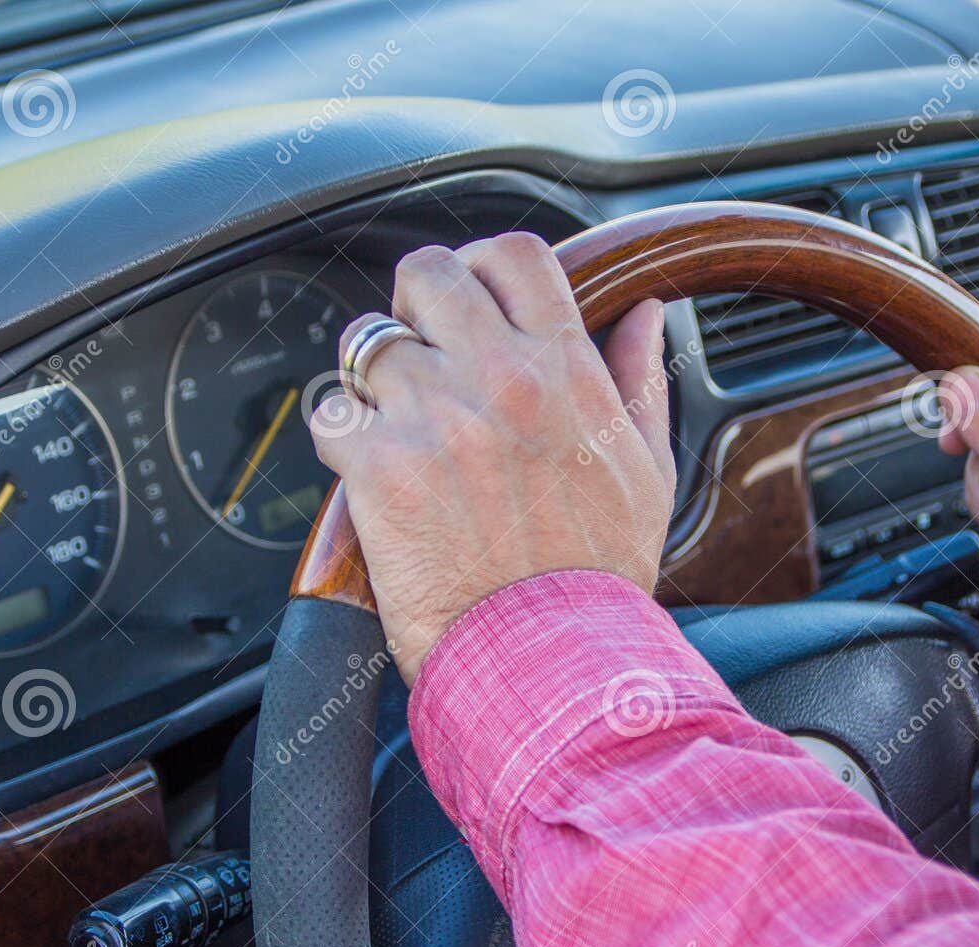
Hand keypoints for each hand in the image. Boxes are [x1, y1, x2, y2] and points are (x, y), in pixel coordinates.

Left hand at [311, 234, 674, 683]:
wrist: (549, 659)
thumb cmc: (601, 575)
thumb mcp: (647, 470)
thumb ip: (638, 380)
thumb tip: (645, 315)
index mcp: (565, 371)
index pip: (514, 255)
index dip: (484, 265)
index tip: (478, 296)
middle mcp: (497, 379)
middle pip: (427, 274)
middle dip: (417, 303)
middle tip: (424, 347)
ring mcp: (433, 419)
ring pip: (367, 341)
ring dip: (376, 375)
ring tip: (398, 420)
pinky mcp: (377, 469)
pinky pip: (331, 412)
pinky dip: (342, 434)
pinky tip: (370, 467)